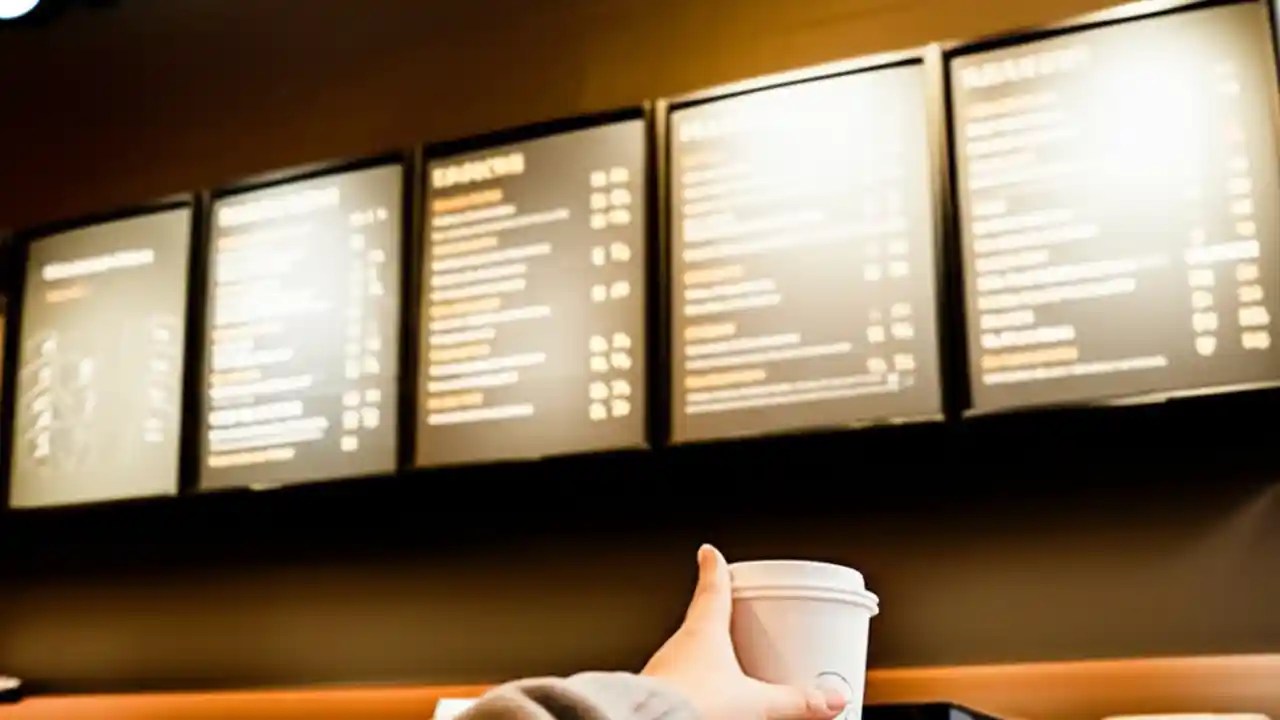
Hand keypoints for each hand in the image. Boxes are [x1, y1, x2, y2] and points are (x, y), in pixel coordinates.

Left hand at [642, 545, 847, 719]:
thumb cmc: (691, 704)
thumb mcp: (755, 704)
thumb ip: (795, 701)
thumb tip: (830, 699)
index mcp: (702, 632)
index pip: (711, 589)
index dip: (714, 569)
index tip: (710, 554)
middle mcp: (678, 647)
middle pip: (698, 620)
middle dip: (716, 619)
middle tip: (733, 616)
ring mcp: (664, 673)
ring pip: (687, 655)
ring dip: (705, 658)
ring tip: (729, 670)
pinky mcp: (657, 695)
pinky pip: (679, 683)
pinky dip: (696, 686)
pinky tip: (708, 701)